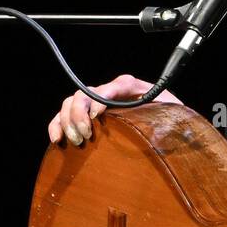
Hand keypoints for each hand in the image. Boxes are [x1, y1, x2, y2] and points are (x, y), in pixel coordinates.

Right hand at [47, 74, 182, 144]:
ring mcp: (96, 105)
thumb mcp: (170, 115)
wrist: (166, 130)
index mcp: (131, 88)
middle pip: (85, 93)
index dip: (101, 99)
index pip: (113, 86)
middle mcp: (110, 93)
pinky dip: (56, 125)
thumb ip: (163, 114)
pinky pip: (64, 116)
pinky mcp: (86, 118)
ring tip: (76, 140)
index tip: (97, 116)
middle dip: (80, 113)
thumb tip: (155, 123)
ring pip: (71, 103)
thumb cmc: (168, 121)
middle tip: (86, 134)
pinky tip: (57, 139)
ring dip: (67, 121)